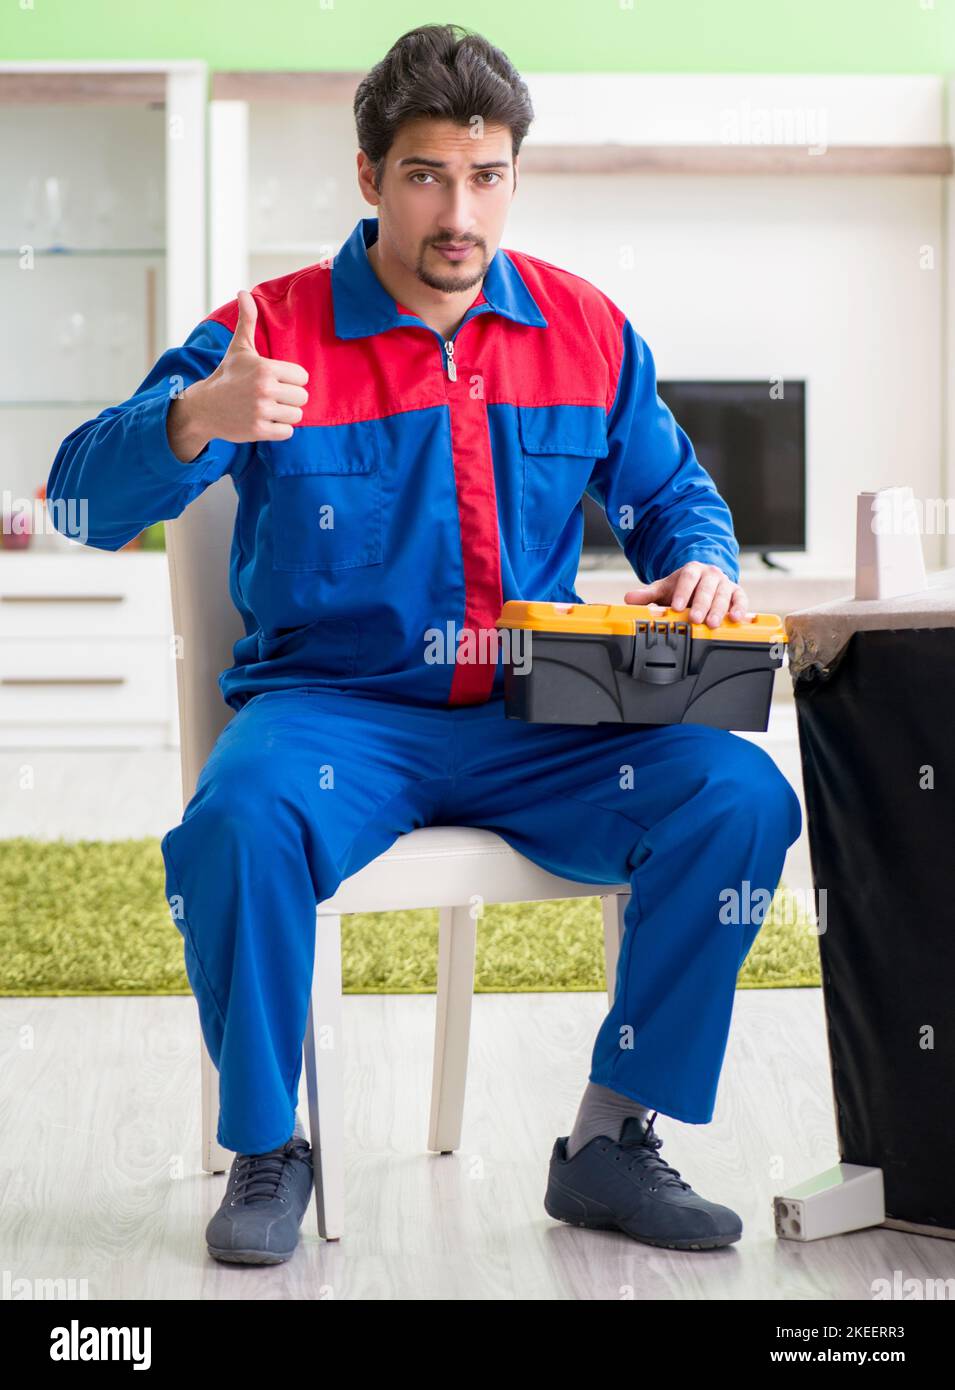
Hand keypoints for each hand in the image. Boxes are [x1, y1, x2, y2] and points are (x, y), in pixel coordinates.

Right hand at [185, 288, 309, 445]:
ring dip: (286, 414)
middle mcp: (264, 389)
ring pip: (296, 416)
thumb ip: (247, 321)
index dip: (292, 380)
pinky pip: (287, 432)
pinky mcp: (259, 431)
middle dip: (290, 398)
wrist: (204, 407)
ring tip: (269, 408)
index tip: (276, 380)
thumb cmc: (227, 375)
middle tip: (271, 396)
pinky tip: (265, 421)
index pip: (302, 377)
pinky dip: (279, 430)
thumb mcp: (238, 348)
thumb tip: (243, 292)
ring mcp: (261, 411)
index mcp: (265, 368)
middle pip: (302, 397)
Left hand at [623, 561, 753, 627]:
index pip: (688, 578)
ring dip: (719, 609)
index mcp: (692, 570)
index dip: (682, 591)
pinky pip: (741, 599)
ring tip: (712, 624)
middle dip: (701, 604)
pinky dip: (740, 608)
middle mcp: (710, 574)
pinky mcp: (737, 593)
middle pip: (707, 587)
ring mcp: (725, 583)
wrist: (703, 581)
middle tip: (694, 618)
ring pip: (723, 594)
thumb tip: (629, 598)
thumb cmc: (683, 588)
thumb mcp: (664, 588)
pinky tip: (736, 618)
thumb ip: (648, 594)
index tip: (676, 606)